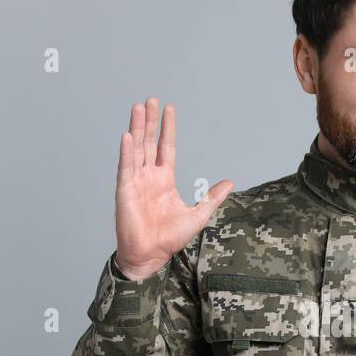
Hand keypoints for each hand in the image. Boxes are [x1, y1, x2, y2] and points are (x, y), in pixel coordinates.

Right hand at [114, 97, 234, 278]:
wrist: (151, 256)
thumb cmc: (169, 238)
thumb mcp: (198, 215)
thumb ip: (211, 197)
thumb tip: (230, 182)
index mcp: (164, 180)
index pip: (165, 147)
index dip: (167, 128)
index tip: (169, 108)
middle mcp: (148, 176)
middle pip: (148, 142)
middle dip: (150, 121)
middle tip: (151, 99)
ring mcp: (135, 182)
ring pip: (135, 149)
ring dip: (137, 128)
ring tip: (138, 108)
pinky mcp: (124, 191)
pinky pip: (125, 167)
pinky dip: (126, 151)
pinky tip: (128, 135)